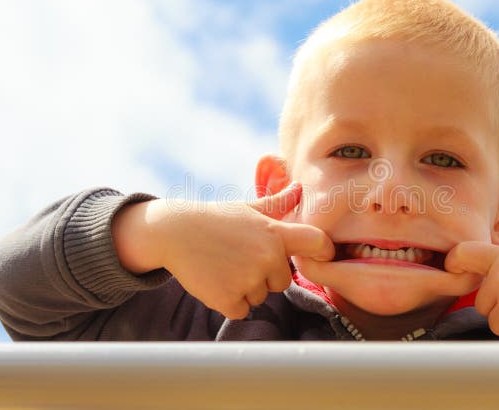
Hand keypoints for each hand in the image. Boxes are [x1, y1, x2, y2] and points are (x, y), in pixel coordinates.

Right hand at [113, 183, 334, 319]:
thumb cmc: (215, 219)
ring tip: (224, 266)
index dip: (325, 251)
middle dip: (264, 275)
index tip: (321, 255)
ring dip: (244, 289)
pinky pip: (241, 310)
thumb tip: (299, 188)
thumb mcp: (248, 208)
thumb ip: (277, 204)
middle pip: (282, 281)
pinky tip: (215, 281)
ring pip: (260, 297)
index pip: (318, 242)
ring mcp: (248, 279)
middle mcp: (267, 257)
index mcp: (276, 233)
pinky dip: (229, 302)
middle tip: (239, 258)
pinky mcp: (229, 299)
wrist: (174, 232)